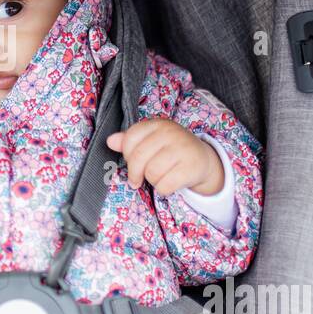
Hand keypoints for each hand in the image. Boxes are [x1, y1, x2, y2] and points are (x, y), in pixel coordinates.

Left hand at [106, 117, 222, 197]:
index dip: (127, 155)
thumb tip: (110, 141)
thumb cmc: (171, 150)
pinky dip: (164, 189)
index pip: (130, 138)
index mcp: (157, 124)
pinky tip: (170, 183)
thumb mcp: (151, 141)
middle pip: (138, 157)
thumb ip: (129, 141)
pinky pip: (165, 185)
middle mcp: (170, 133)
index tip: (132, 162)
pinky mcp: (191, 167)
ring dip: (152, 181)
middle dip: (135, 173)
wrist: (202, 159)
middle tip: (137, 180)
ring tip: (160, 176)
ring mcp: (182, 149)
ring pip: (151, 173)